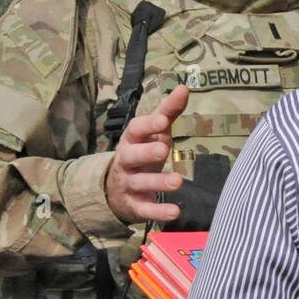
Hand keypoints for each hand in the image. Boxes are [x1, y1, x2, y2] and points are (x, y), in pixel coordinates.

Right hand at [104, 85, 188, 223]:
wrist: (115, 188)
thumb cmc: (142, 152)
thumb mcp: (153, 132)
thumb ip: (168, 112)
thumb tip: (184, 87)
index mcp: (132, 140)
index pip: (136, 129)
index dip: (148, 125)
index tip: (163, 121)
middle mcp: (126, 161)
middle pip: (132, 156)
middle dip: (146, 152)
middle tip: (164, 150)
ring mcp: (128, 184)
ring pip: (140, 183)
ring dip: (158, 182)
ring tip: (178, 181)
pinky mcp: (134, 205)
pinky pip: (144, 209)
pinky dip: (158, 211)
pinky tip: (175, 211)